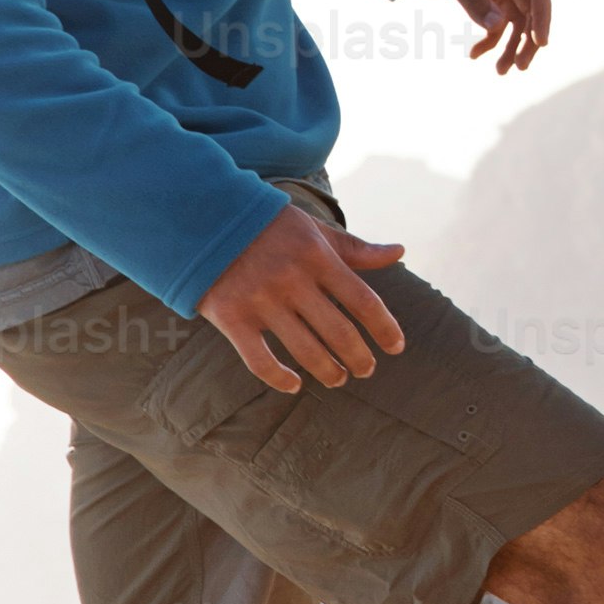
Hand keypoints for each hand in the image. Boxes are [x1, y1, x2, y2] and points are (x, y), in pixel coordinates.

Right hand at [197, 201, 415, 394]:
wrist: (203, 218)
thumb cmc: (268, 228)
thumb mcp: (313, 231)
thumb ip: (355, 248)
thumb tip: (400, 252)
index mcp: (317, 257)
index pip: (364, 301)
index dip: (385, 328)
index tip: (396, 347)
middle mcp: (292, 280)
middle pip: (339, 332)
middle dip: (359, 357)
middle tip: (367, 370)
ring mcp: (261, 300)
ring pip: (305, 351)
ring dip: (328, 371)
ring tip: (338, 379)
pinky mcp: (231, 317)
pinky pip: (259, 360)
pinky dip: (279, 379)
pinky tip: (294, 385)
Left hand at [413, 0, 552, 73]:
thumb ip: (473, 0)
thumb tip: (498, 27)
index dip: (543, 15)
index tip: (540, 43)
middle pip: (529, 8)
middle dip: (527, 38)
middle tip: (521, 66)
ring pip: (514, 20)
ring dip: (510, 45)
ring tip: (501, 71)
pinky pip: (494, 22)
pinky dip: (489, 40)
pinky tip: (475, 54)